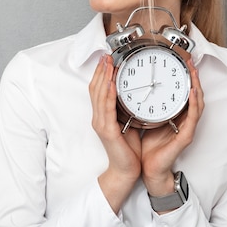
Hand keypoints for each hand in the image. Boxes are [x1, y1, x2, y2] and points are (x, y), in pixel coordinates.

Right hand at [90, 54, 140, 212]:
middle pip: (95, 89)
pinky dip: (109, 94)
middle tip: (106, 56)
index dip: (100, 74)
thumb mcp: (126, 124)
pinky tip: (112, 84)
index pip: (98, 90)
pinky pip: (107, 108)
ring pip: (100, 95)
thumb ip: (125, 110)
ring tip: (109, 64)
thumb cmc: (127, 150)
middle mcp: (98, 118)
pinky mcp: (107, 130)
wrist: (125, 171)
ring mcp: (101, 124)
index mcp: (102, 116)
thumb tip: (131, 94)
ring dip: (104, 77)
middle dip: (101, 70)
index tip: (106, 60)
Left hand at [140, 59, 203, 196]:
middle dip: (194, 77)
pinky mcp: (185, 137)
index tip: (182, 61)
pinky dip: (194, 104)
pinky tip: (192, 93)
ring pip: (198, 103)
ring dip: (197, 86)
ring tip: (194, 72)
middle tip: (190, 61)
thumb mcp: (145, 118)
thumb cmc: (148, 146)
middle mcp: (184, 120)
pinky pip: (193, 117)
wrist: (147, 168)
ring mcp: (187, 128)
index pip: (184, 92)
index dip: (185, 76)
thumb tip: (135, 85)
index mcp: (175, 115)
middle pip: (194, 94)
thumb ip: (145, 104)